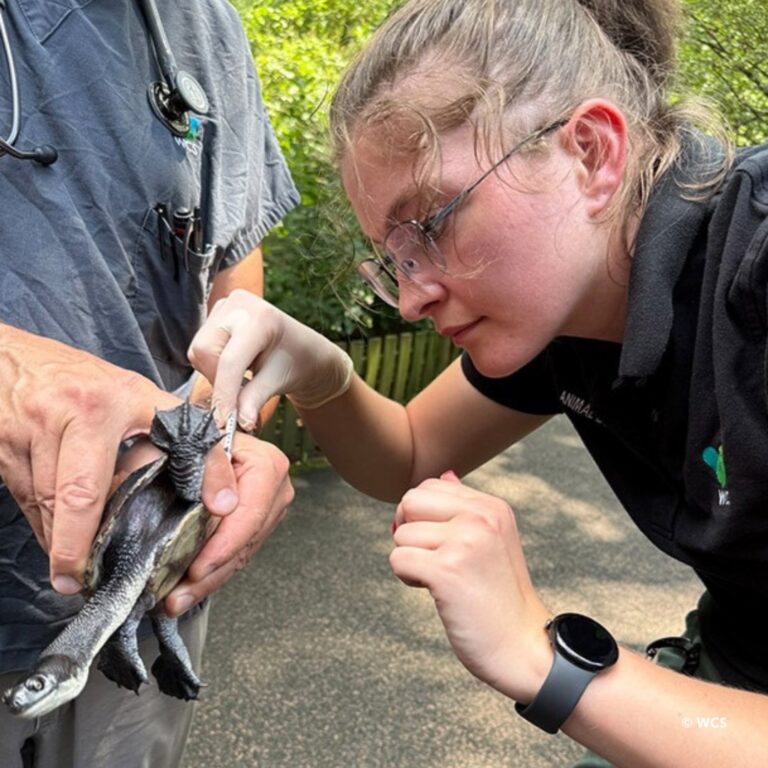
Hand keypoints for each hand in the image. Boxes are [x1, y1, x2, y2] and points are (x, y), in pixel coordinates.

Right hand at [0, 325, 237, 593]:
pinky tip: (53, 539)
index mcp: (123, 396)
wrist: (8, 358)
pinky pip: (25, 499)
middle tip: (85, 580)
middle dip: (81, 546)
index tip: (222, 509)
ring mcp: (35, 427)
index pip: (174, 437)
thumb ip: (173, 432)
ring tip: (73, 571)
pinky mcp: (2, 444)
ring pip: (48, 503)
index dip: (205, 471)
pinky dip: (41, 525)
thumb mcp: (133, 394)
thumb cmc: (80, 381)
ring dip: (60, 542)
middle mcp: (79, 410)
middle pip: (83, 494)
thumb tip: (215, 492)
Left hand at [163, 433, 293, 615]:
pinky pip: (237, 556)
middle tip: (176, 597)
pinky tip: (186, 588)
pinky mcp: (255, 524)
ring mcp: (269, 508)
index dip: (224, 544)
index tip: (195, 568)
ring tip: (174, 600)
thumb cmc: (181, 435)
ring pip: (242, 554)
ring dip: (208, 580)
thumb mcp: (180, 443)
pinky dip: (212, 574)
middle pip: (247, 540)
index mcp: (266, 462)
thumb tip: (220, 506)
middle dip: (211, 573)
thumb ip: (200, 466)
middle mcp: (276, 487)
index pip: (252, 511)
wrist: (187, 433)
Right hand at [187, 289, 352, 428]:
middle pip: (205, 352)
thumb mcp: (278, 382)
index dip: (224, 394)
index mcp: (262, 318)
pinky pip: (200, 348)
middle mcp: (239, 304)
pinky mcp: (216, 313)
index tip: (224, 422)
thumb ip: (255, 399)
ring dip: (215, 374)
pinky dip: (213, 365)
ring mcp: (225, 305)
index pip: (230, 361)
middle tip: (240, 395)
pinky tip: (235, 367)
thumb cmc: (294, 363)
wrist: (301, 349)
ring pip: (199, 351)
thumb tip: (238, 422)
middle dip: (219, 380)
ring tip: (243, 377)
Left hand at [390, 471, 551, 701]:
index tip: (441, 543)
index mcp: (491, 506)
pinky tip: (436, 591)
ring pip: (401, 534)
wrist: (523, 647)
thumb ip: (465, 508)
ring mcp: (464, 541)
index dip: (423, 516)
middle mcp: (480, 517)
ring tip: (442, 580)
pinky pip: (399, 560)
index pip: (429, 487)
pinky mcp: (447, 570)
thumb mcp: (493, 540)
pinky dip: (408, 578)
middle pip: (410, 501)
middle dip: (410, 531)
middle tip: (433, 558)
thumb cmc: (501, 597)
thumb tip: (444, 475)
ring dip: (411, 560)